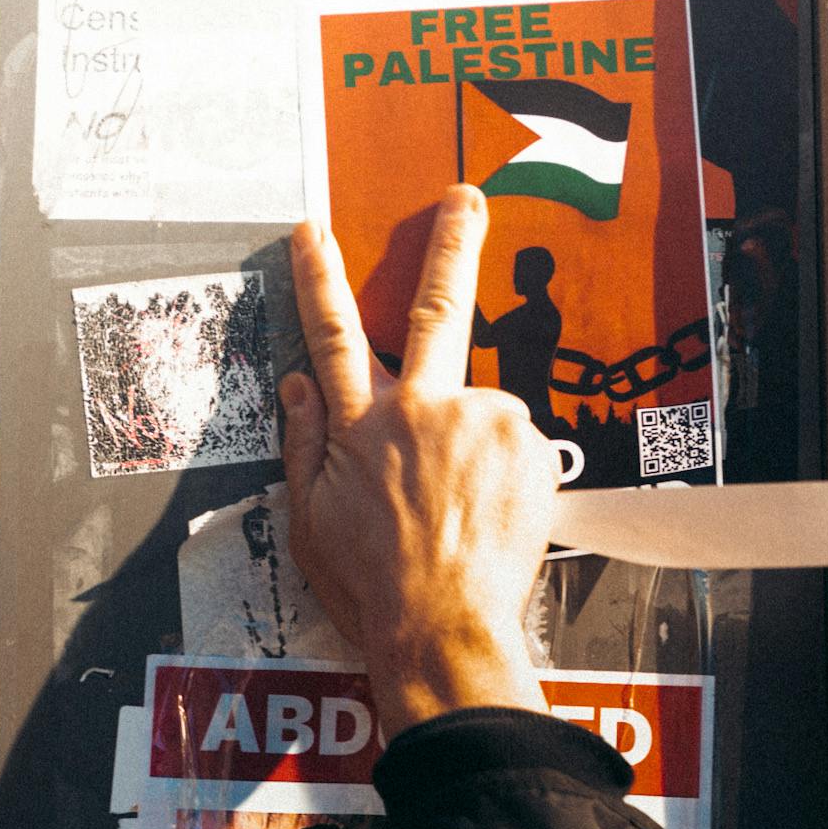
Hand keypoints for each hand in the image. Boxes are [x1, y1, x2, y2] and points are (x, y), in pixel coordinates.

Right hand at [282, 186, 555, 736]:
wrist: (444, 630)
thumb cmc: (372, 587)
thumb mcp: (307, 521)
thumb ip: (304, 443)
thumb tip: (298, 385)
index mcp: (363, 425)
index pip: (334, 335)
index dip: (320, 279)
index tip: (314, 231)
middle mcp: (424, 408)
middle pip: (437, 308)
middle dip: (450, 245)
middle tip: (464, 198)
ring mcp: (482, 422)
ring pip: (479, 408)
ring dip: (475, 442)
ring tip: (465, 508)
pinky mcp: (529, 447)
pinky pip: (515, 443)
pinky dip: (504, 469)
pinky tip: (489, 513)